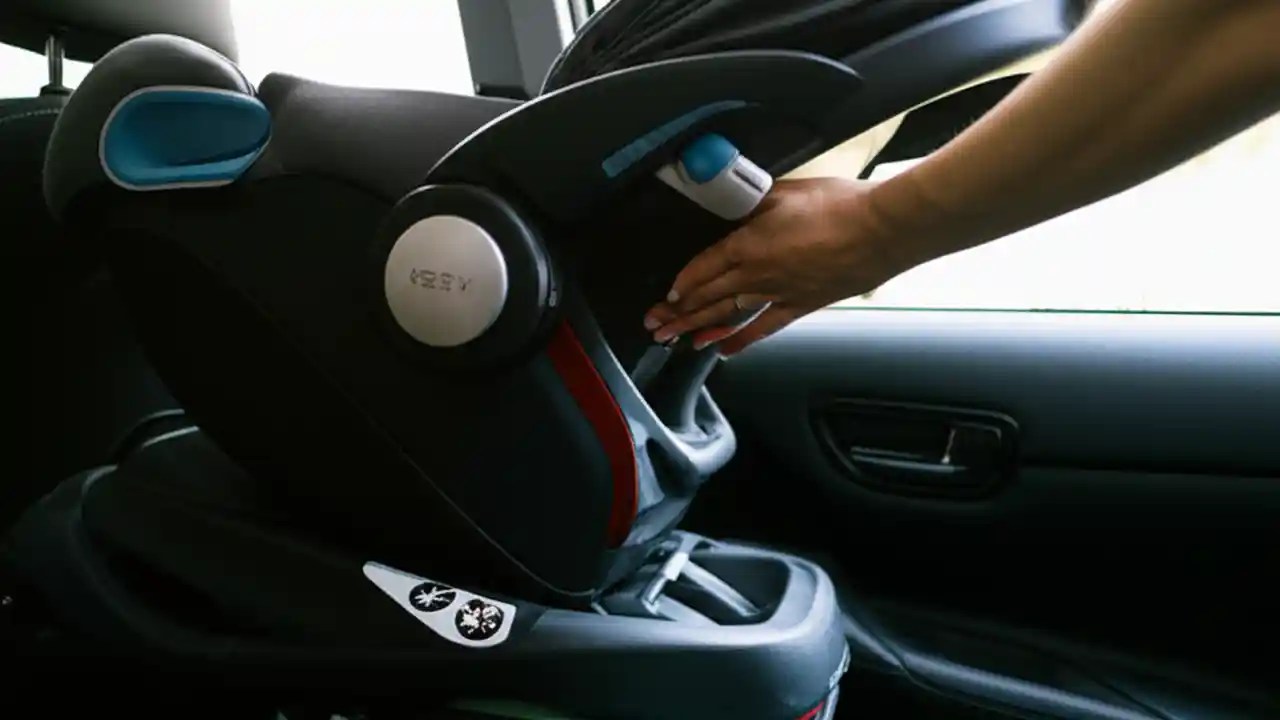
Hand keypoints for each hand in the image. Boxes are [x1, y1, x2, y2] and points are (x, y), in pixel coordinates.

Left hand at [644, 177, 921, 355]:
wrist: (881, 230)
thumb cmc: (838, 205)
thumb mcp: (786, 191)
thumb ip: (756, 200)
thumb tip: (736, 199)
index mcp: (747, 244)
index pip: (703, 266)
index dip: (682, 282)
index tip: (666, 294)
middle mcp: (755, 275)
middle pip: (707, 296)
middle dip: (677, 312)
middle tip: (653, 325)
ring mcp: (777, 293)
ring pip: (727, 314)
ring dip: (697, 328)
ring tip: (673, 340)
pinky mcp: (800, 305)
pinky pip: (763, 327)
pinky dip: (741, 339)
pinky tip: (724, 351)